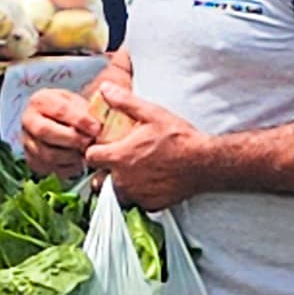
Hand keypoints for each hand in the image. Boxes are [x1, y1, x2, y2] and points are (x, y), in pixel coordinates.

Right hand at [18, 87, 102, 178]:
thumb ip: (85, 111)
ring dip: (71, 156)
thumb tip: (96, 127)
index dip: (79, 120)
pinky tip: (78, 162)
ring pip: (47, 154)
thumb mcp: (77, 102)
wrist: (56, 122)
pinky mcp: (32, 160)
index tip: (96, 128)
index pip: (59, 110)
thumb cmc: (69, 111)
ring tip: (85, 152)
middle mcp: (28, 121)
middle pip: (46, 132)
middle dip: (72, 139)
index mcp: (40, 101)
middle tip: (89, 141)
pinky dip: (68, 168)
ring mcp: (27, 142)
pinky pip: (50, 168)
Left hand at [78, 84, 214, 209]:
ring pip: (116, 193)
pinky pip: (135, 202)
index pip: (90, 157)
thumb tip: (105, 89)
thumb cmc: (179, 139)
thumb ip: (125, 102)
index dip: (96, 150)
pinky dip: (138, 194)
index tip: (105, 147)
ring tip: (136, 172)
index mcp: (119, 157)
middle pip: (99, 179)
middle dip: (105, 171)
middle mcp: (123, 180)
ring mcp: (136, 195)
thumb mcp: (152, 114)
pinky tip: (150, 182)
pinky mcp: (149, 205)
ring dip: (121, 184)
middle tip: (121, 161)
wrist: (203, 163)